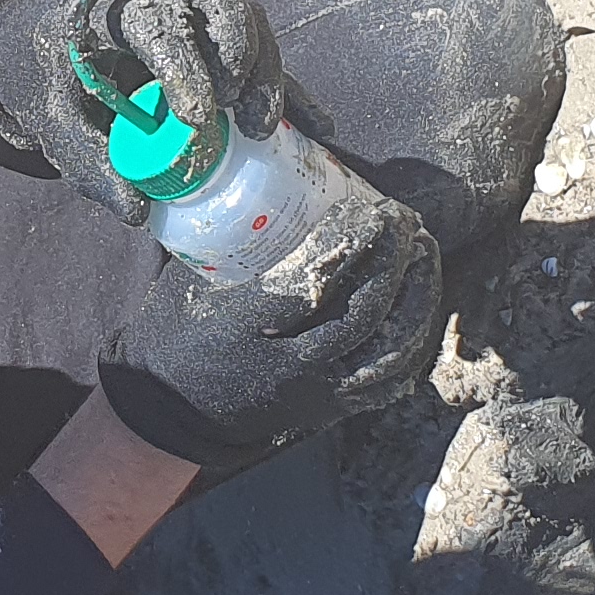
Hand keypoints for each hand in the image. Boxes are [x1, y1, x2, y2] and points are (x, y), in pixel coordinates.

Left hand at [0, 0, 278, 225]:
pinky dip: (291, 89)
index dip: (184, 66)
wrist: (33, 39)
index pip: (160, 22)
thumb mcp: (49, 117)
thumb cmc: (41, 72)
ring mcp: (196, 9)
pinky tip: (318, 125)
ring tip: (262, 129)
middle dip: (241, 49)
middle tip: (238, 107)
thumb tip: (136, 211)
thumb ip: (87, 158)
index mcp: (117, 6)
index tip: (197, 117)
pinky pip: (262, 58)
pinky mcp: (216, 40)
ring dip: (268, 69)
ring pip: (250, 18)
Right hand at [96, 183, 443, 469]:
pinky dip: (413, 344)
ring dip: (417, 300)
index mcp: (245, 327)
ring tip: (425, 257)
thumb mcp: (191, 279)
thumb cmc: (176, 333)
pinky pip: (389, 382)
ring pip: (388, 351)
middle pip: (363, 314)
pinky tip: (421, 309)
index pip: (314, 282)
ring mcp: (314, 392)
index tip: (374, 208)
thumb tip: (274, 182)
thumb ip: (233, 241)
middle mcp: (289, 364)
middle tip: (408, 222)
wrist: (169, 411)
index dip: (353, 242)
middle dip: (396, 262)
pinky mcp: (329, 409)